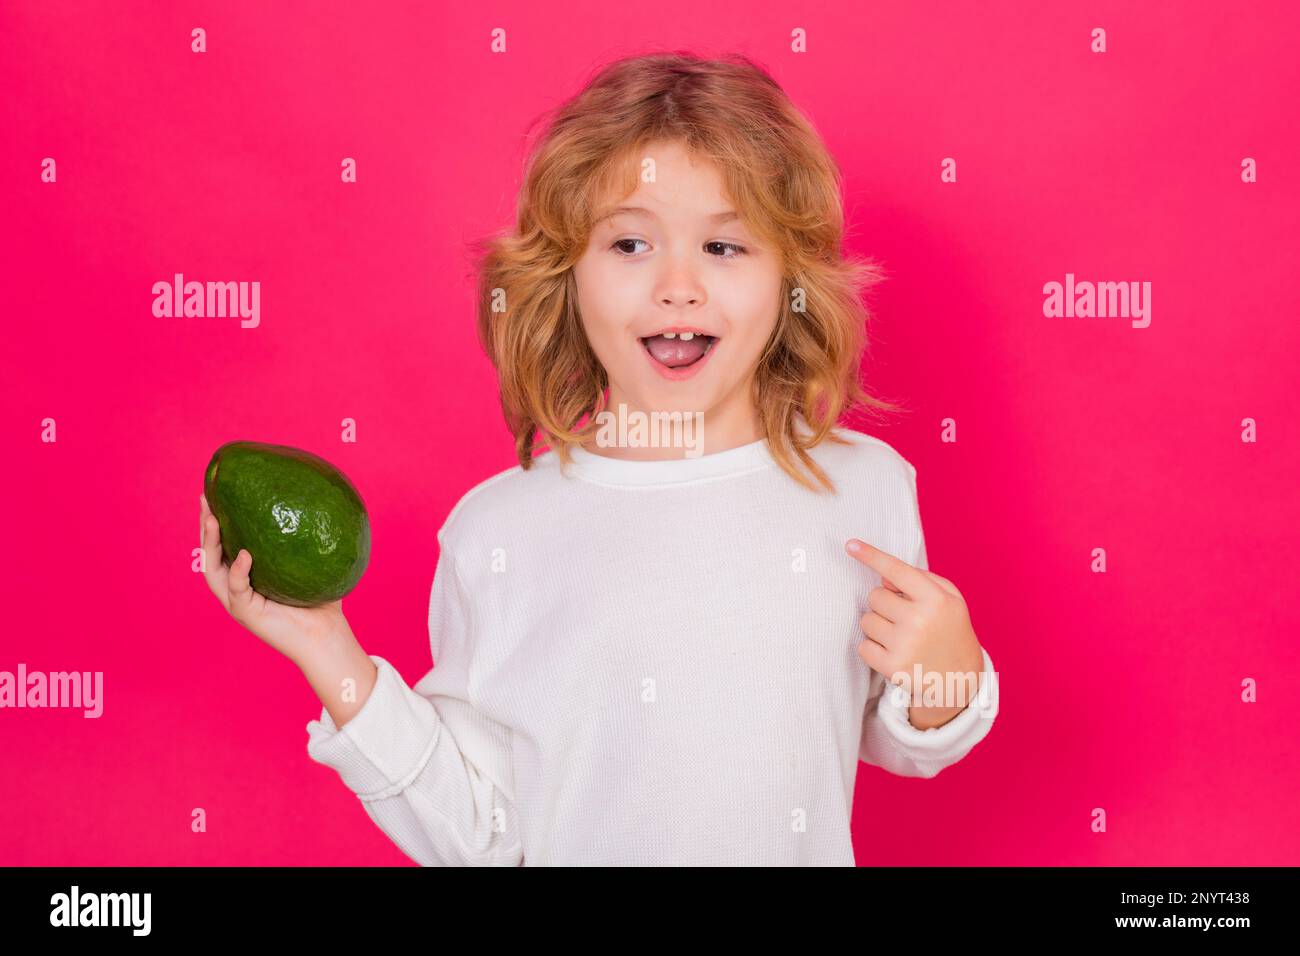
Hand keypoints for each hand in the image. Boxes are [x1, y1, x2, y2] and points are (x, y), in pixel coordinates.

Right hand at [200, 493, 353, 665]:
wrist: (326, 638)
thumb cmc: (322, 605)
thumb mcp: (312, 567)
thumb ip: (310, 543)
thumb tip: (322, 505)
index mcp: (248, 577)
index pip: (226, 545)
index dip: (218, 521)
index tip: (217, 493)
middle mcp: (237, 588)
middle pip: (210, 553)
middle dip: (205, 525)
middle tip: (205, 498)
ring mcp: (238, 601)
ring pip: (213, 569)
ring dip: (210, 544)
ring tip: (213, 519)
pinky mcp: (246, 613)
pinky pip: (237, 588)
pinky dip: (238, 571)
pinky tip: (243, 554)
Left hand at [844, 538, 984, 729]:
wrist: (961, 679)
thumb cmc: (950, 630)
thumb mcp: (950, 600)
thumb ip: (921, 579)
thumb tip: (883, 575)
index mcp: (935, 599)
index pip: (896, 570)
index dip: (871, 555)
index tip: (850, 545)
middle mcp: (919, 620)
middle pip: (875, 596)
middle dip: (885, 604)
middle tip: (905, 618)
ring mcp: (905, 645)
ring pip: (866, 620)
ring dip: (878, 626)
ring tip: (901, 637)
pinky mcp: (892, 667)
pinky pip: (862, 646)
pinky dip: (873, 648)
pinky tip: (894, 652)